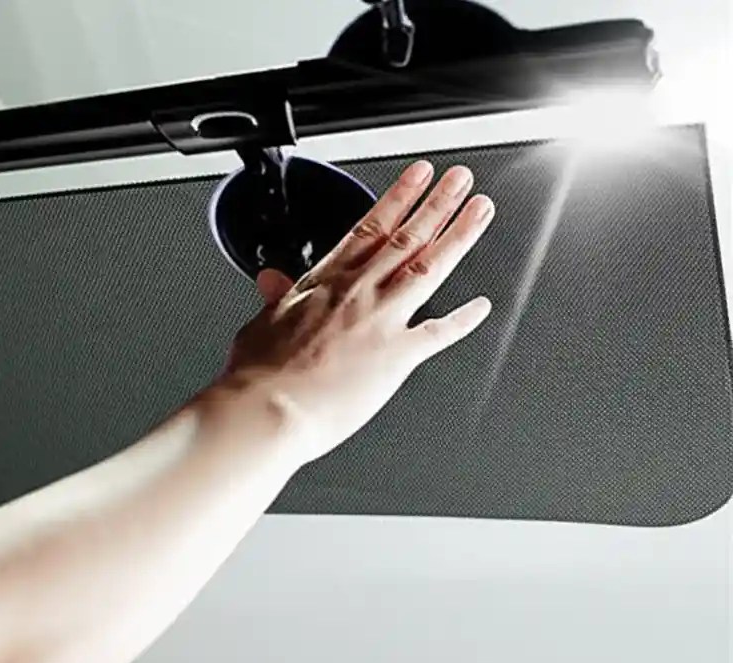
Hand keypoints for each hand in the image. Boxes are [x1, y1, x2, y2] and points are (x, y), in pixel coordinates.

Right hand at [221, 161, 494, 463]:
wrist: (266, 408)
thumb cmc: (258, 376)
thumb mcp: (261, 324)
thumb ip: (275, 299)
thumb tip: (269, 281)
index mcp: (324, 282)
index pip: (370, 228)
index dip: (398, 198)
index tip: (417, 178)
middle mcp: (358, 292)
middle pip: (406, 236)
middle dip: (438, 203)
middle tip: (460, 180)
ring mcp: (381, 319)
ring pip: (429, 266)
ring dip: (459, 235)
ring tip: (480, 210)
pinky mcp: (397, 355)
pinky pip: (440, 333)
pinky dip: (464, 319)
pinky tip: (481, 306)